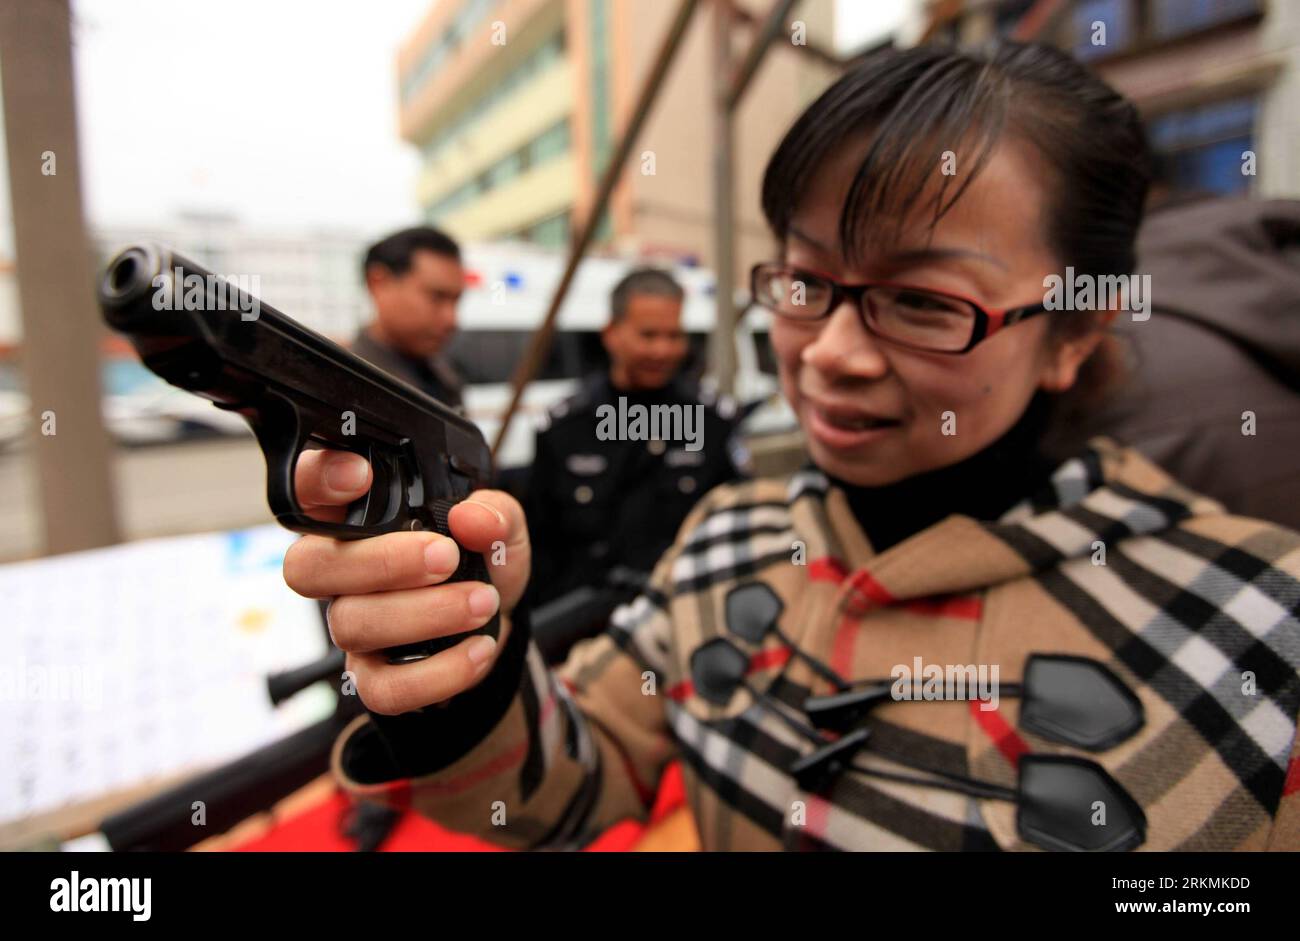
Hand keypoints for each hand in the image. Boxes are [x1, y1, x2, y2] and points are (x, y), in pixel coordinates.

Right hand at [282, 448, 531, 714]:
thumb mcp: (500, 527)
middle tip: (446, 557)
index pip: (306, 491)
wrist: (497, 625)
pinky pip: (384, 687)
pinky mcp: (373, 678)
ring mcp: (351, 626)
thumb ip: (493, 512)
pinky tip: (478, 649)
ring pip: (352, 624)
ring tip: (481, 602)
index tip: (360, 476)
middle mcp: (340, 571)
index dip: (316, 479)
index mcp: (357, 519)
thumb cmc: (480, 564)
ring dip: (425, 614)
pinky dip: (439, 671)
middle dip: (381, 561)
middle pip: (309, 566)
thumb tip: (473, 518)